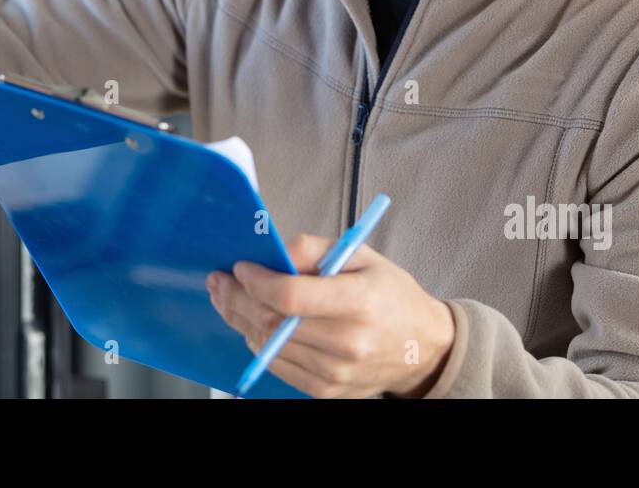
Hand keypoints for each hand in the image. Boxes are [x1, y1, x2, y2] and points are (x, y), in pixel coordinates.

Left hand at [206, 233, 455, 397]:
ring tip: (229, 299)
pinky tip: (254, 325)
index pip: (290, 296)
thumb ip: (311, 248)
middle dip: (236, 299)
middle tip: (218, 281)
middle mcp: (347, 343)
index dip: (256, 281)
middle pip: (273, 323)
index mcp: (359, 302)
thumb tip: (270, 254)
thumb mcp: (360, 254)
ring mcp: (336, 373)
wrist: (420, 346)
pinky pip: (278, 367)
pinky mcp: (327, 390)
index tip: (240, 267)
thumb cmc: (390, 294)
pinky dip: (259, 344)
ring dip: (241, 320)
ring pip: (269, 347)